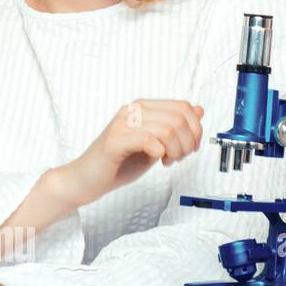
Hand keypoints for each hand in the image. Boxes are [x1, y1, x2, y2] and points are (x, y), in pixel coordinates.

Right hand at [61, 99, 204, 206]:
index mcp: (141, 107)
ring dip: (176, 150)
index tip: (190, 147)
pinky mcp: (115, 141)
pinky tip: (157, 160)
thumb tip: (198, 109)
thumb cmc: (119, 162)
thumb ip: (174, 126)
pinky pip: (149, 141)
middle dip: (188, 142)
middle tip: (178, 157)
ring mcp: (122, 124)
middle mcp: (132, 110)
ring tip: (168, 160)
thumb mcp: (155, 142)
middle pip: (179, 118)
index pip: (183, 107)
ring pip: (168, 129)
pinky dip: (160, 154)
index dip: (196, 129)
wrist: (87, 178)